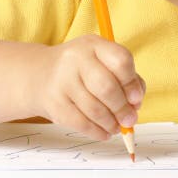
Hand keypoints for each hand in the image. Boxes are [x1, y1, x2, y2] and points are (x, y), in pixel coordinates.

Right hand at [29, 34, 145, 139]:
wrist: (41, 74)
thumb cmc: (83, 69)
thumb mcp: (102, 61)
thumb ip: (125, 77)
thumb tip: (135, 104)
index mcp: (93, 45)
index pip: (120, 60)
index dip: (132, 83)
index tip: (136, 98)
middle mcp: (75, 59)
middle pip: (106, 87)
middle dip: (122, 108)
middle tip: (130, 119)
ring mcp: (62, 81)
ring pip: (94, 109)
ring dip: (111, 123)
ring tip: (118, 127)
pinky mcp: (54, 104)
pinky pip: (81, 123)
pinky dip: (97, 132)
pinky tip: (105, 132)